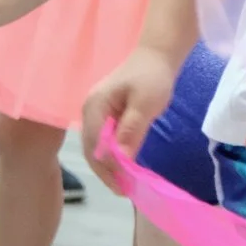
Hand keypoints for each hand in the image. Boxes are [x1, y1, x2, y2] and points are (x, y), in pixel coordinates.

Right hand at [80, 44, 178, 195]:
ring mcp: (96, 113)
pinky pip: (105, 139)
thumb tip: (122, 159)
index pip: (94, 145)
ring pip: (97, 146)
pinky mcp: (107, 114)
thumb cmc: (152, 77)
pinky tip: (125, 165)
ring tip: (125, 183)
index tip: (123, 187)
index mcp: (94, 107)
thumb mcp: (145, 104)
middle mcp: (89, 112)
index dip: (107, 168)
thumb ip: (131, 130)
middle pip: (92, 148)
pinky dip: (114, 155)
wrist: (157, 55)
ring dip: (109, 165)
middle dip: (106, 171)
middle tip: (124, 191)